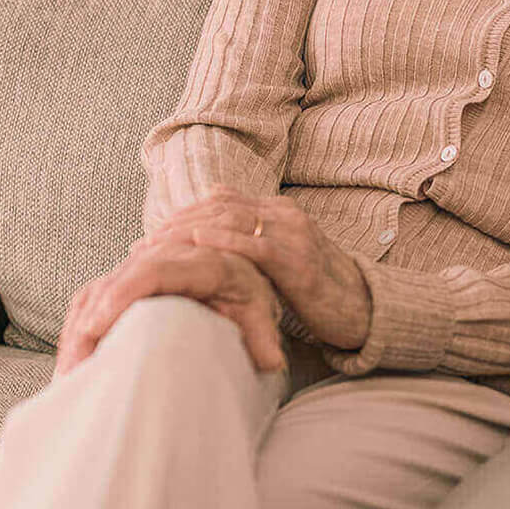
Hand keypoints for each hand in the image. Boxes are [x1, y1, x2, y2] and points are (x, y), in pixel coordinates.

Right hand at [55, 238, 288, 378]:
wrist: (243, 275)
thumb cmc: (251, 299)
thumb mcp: (261, 316)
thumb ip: (263, 337)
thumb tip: (272, 360)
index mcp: (201, 262)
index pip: (154, 271)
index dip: (122, 295)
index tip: (95, 326)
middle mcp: (166, 258)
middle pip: (116, 281)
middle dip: (90, 322)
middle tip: (73, 368)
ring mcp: (142, 266)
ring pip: (100, 289)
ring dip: (79, 329)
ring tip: (68, 374)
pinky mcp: (127, 278)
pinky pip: (95, 296)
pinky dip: (79, 325)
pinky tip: (72, 359)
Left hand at [150, 192, 373, 350]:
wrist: (362, 308)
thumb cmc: (317, 289)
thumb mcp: (281, 260)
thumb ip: (254, 244)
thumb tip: (214, 234)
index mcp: (279, 212)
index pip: (222, 201)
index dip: (186, 213)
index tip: (155, 232)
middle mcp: (285, 215)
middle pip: (221, 206)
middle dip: (179, 222)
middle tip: (147, 241)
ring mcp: (293, 234)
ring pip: (231, 220)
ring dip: (189, 231)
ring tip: (159, 247)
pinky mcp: (297, 259)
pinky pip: (254, 246)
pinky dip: (221, 243)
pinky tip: (195, 248)